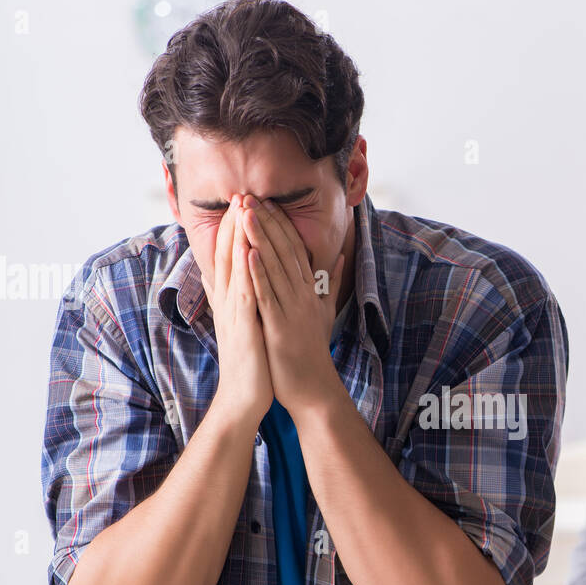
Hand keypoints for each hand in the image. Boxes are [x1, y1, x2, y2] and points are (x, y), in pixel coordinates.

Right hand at [203, 194, 272, 434]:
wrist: (245, 398)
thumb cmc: (252, 363)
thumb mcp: (246, 325)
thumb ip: (240, 300)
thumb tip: (229, 281)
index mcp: (234, 301)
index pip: (234, 258)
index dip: (239, 231)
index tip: (246, 204)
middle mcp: (230, 303)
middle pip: (230, 256)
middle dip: (236, 225)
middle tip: (240, 194)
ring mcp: (235, 314)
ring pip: (234, 269)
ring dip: (238, 239)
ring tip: (243, 211)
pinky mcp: (244, 327)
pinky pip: (245, 295)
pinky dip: (245, 272)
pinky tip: (248, 252)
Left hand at [240, 195, 347, 419]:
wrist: (313, 389)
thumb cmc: (313, 353)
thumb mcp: (325, 313)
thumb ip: (331, 284)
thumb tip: (340, 258)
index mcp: (309, 290)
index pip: (294, 249)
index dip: (279, 223)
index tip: (264, 201)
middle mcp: (302, 295)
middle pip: (283, 250)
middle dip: (265, 221)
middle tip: (249, 195)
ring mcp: (292, 310)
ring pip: (274, 267)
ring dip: (259, 238)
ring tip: (245, 211)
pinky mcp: (280, 327)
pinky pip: (267, 295)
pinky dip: (258, 273)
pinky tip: (248, 252)